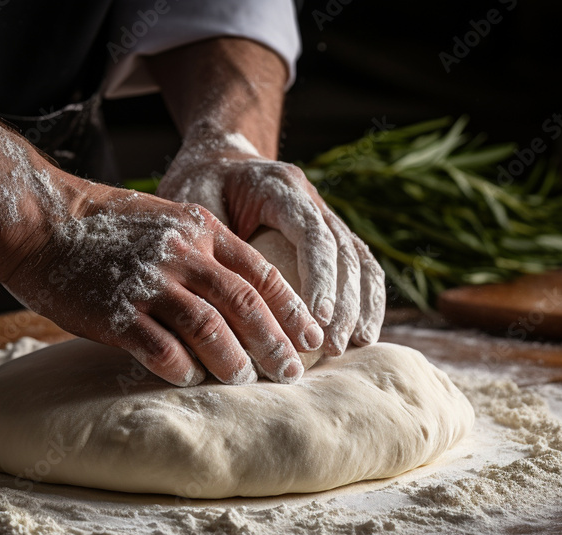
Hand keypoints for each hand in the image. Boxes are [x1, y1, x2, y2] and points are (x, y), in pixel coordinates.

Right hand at [0, 184, 324, 386]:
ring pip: (209, 328)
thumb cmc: (103, 224)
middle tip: (292, 373)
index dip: (291, 308)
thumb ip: (201, 250)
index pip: (261, 272)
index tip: (313, 336)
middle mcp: (181, 255)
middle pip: (244, 304)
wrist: (38, 219)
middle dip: (274, 342)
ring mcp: (149, 284)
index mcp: (199, 231)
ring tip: (246, 381)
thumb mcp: (165, 220)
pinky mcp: (116, 313)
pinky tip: (190, 380)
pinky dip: (181, 368)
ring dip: (233, 360)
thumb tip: (238, 295)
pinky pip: (159, 348)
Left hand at [157, 132, 385, 355]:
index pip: (312, 234)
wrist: (220, 162)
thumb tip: (214, 300)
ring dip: (360, 304)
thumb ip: (208, 242)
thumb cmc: (201, 186)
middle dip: (344, 302)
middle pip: (344, 250)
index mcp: (281, 188)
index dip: (319, 277)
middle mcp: (311, 199)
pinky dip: (367, 300)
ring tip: (353, 344)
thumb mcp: (193, 203)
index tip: (317, 317)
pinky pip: (361, 266)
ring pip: (360, 258)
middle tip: (332, 345)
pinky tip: (363, 334)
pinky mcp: (331, 235)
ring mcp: (326, 215)